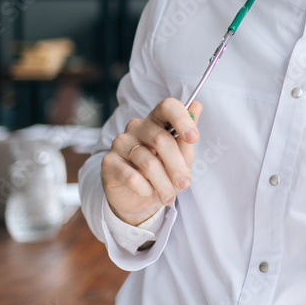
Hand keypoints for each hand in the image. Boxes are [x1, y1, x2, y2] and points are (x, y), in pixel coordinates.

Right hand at [101, 97, 202, 225]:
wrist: (137, 198)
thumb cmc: (163, 172)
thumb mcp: (181, 159)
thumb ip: (186, 138)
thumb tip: (197, 106)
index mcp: (157, 120)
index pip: (168, 107)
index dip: (182, 119)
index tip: (193, 138)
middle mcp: (137, 127)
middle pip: (162, 139)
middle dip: (177, 166)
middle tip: (184, 183)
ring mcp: (121, 142)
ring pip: (148, 163)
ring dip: (163, 184)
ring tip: (168, 196)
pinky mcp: (108, 161)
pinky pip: (132, 176)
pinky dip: (145, 188)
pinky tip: (147, 191)